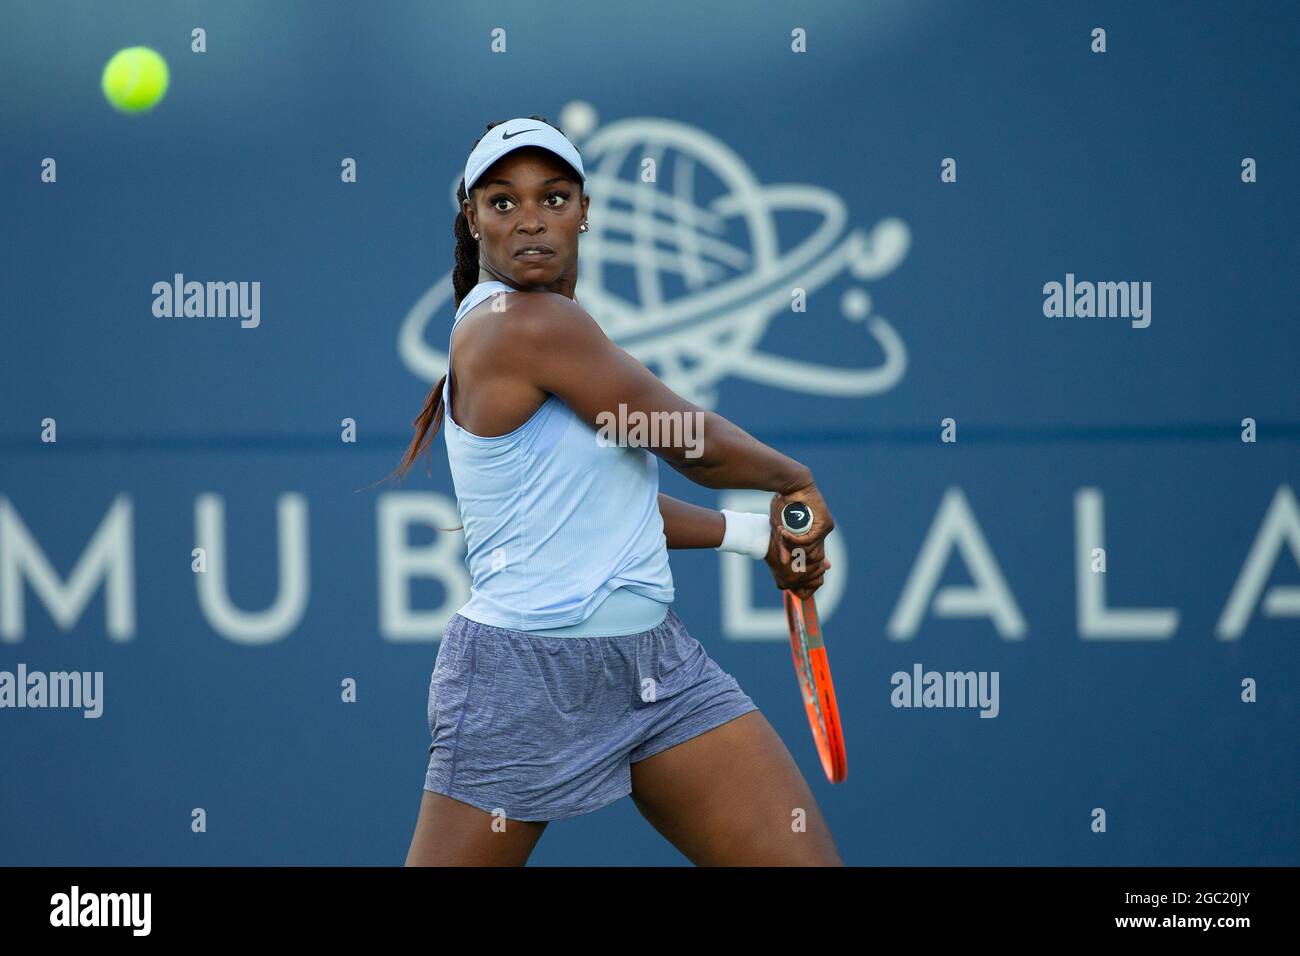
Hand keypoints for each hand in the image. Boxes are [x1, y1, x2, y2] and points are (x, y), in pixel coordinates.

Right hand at [764, 479, 834, 599]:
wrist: (791, 485)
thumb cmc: (784, 504)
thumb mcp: (781, 529)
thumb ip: (784, 545)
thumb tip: (784, 563)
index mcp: (812, 533)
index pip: (809, 556)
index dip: (798, 559)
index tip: (786, 558)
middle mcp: (820, 533)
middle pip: (808, 555)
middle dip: (792, 550)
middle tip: (780, 538)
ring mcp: (825, 528)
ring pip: (809, 549)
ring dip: (792, 544)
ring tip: (781, 533)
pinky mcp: (826, 524)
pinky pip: (810, 540)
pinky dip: (796, 539)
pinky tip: (785, 533)